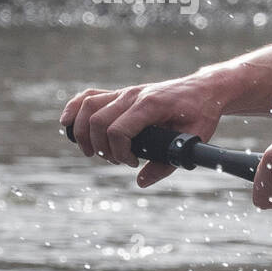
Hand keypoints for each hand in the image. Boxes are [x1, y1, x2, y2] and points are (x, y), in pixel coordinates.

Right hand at [60, 73, 228, 187]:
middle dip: (102, 148)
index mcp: (152, 105)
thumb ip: (168, 163)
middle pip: (98, 120)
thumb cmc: (202, 112)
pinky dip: (74, 108)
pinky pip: (90, 96)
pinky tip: (67, 123)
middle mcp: (134, 95)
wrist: (205, 89)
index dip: (119, 152)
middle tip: (118, 161)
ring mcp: (125, 92)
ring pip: (88, 106)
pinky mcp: (121, 94)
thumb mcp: (194, 138)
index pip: (118, 129)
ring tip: (93, 153)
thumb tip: (141, 181)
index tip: (132, 163)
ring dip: (83, 132)